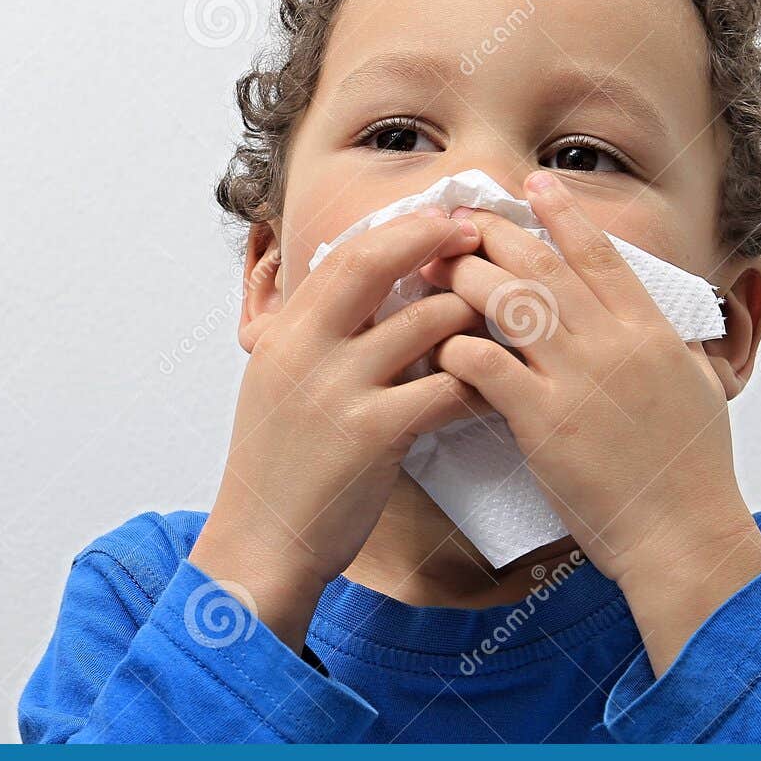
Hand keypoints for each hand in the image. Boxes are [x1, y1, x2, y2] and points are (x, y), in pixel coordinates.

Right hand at [190, 208, 491, 653]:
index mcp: (285, 334)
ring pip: (426, 323)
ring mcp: (338, 390)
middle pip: (375, 265)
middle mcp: (306, 350)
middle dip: (434, 242)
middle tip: (478, 237)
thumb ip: (316, 335)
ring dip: (471, 316)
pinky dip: (478, 382)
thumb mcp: (278, 382)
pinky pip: (446, 389)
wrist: (263, 540)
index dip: (397, 230)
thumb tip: (369, 291)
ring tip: (497, 322)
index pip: (343, 255)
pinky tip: (493, 388)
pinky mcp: (373, 435)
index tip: (441, 219)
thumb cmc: (279, 465)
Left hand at [424, 171, 760, 672]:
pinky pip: (486, 364)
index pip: (599, 254)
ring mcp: (576, 379)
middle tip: (455, 223)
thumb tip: (651, 315)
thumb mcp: (695, 388)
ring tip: (434, 269)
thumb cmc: (691, 472)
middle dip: (492, 235)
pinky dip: (457, 345)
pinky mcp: (542, 420)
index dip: (562, 213)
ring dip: (464, 278)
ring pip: (508, 301)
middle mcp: (612, 344)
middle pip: (540, 265)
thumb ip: (666, 344)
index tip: (533, 182)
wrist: (684, 537)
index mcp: (650, 332)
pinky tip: (437, 340)